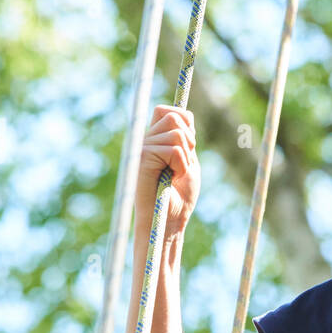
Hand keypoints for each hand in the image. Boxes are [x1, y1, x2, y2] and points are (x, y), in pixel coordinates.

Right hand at [138, 104, 198, 228]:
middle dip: (189, 140)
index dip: (185, 122)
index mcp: (155, 140)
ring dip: (185, 157)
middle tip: (182, 164)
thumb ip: (185, 139)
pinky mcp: (142, 157)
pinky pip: (174, 150)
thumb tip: (184, 114)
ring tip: (175, 174)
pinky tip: (172, 179)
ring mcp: (142, 147)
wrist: (168, 221)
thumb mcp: (188, 162)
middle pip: (174, 117)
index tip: (188, 148)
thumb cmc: (179, 197)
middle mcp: (145, 140)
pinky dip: (181, 166)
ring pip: (177, 132)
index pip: (170, 111)